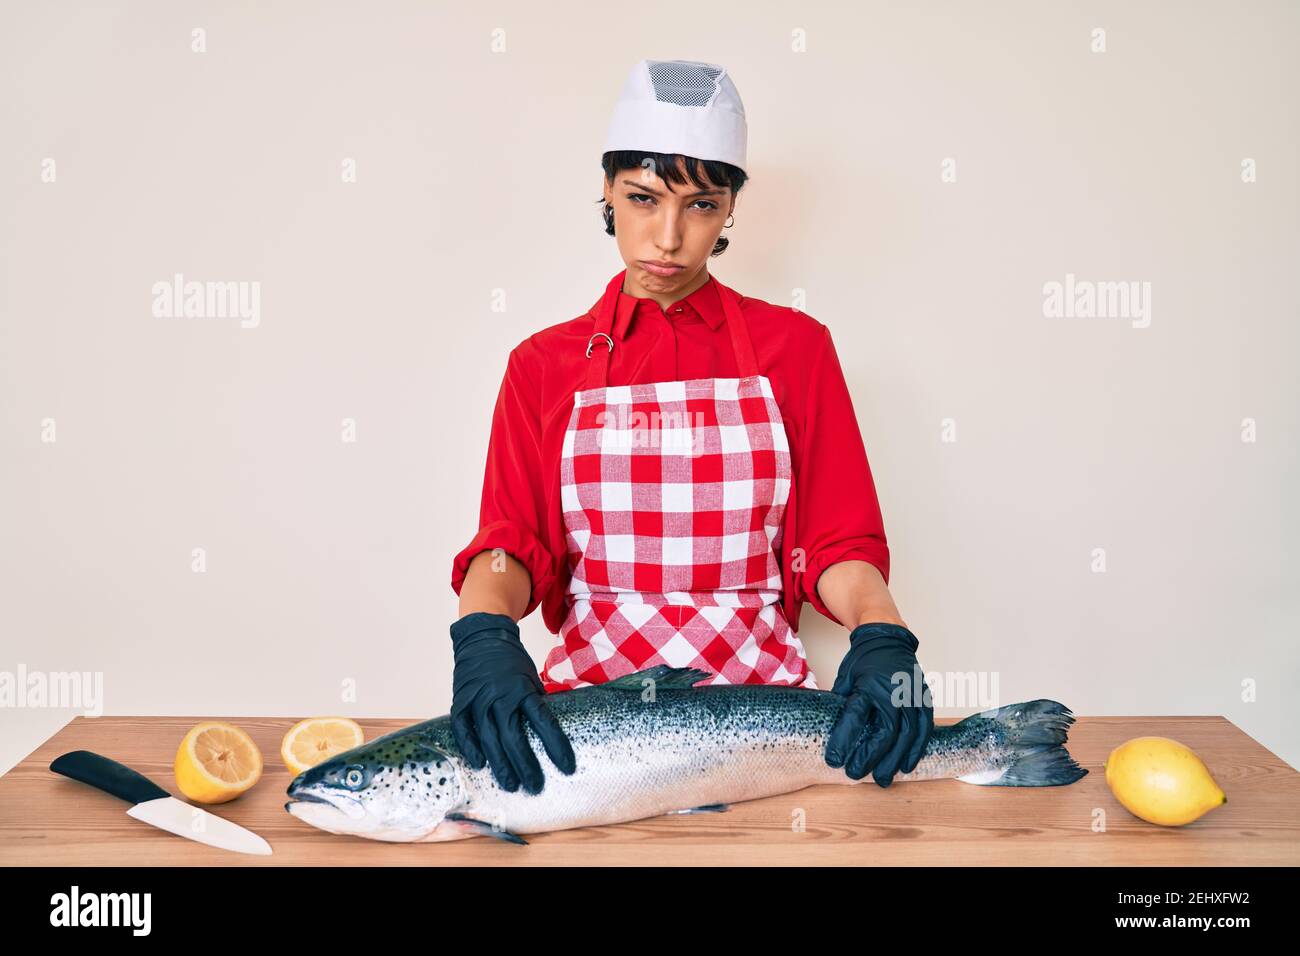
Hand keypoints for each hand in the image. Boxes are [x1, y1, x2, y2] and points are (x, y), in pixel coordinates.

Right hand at [449, 611, 576, 793]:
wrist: (482, 638)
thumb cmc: (512, 663)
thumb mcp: (532, 677)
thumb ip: (538, 703)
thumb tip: (552, 732)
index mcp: (523, 688)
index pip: (543, 721)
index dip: (556, 745)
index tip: (566, 766)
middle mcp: (501, 695)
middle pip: (514, 736)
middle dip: (525, 764)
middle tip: (534, 786)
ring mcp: (478, 698)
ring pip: (489, 736)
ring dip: (500, 763)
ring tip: (510, 785)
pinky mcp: (461, 701)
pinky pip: (463, 728)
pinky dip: (470, 746)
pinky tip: (479, 764)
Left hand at [824, 622, 933, 787]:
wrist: (888, 638)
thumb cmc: (864, 659)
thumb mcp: (845, 676)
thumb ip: (841, 701)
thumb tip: (831, 728)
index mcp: (869, 685)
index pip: (855, 718)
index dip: (844, 742)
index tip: (834, 760)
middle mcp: (893, 693)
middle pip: (884, 733)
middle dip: (870, 758)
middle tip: (857, 775)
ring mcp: (911, 696)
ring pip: (907, 736)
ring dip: (894, 760)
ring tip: (884, 779)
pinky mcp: (923, 699)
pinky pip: (924, 728)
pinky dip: (916, 749)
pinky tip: (908, 765)